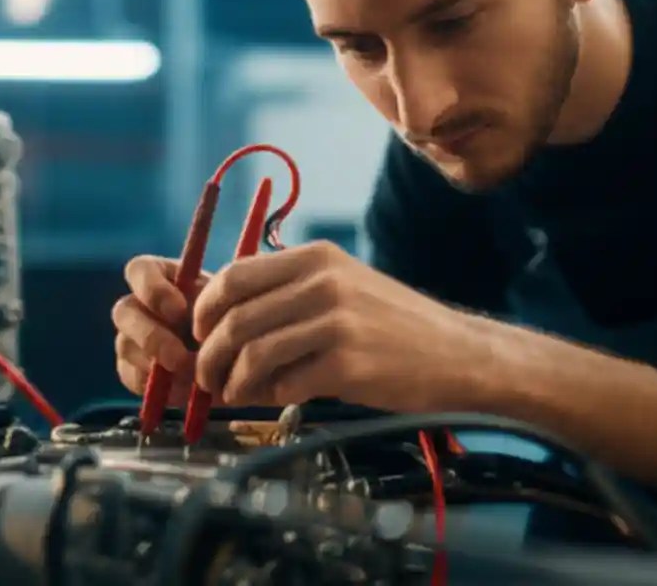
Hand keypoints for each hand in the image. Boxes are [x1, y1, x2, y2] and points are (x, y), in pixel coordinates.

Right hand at [111, 255, 218, 405]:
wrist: (238, 353)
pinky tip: (184, 389)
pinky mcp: (132, 369)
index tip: (180, 310)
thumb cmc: (231, 316)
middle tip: (180, 357)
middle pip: (123, 311)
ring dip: (156, 364)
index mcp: (160, 276)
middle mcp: (139, 304)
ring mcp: (131, 337)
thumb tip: (200, 306)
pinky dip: (156, 386)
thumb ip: (210, 299)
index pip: (138, 270)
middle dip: (151, 336)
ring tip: (192, 377)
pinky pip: (131, 377)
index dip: (152, 289)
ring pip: (125, 346)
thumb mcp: (227, 301)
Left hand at [191, 241, 490, 411]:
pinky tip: (278, 398)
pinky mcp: (348, 364)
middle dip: (210, 353)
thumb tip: (221, 319)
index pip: (235, 276)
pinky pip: (287, 383)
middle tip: (207, 376)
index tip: (201, 333)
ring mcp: (337, 322)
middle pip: (237, 317)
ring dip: (234, 380)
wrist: (455, 354)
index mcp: (316, 257)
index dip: (205, 308)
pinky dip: (272, 396)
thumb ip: (288, 292)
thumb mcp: (342, 285)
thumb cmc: (392, 325)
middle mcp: (324, 283)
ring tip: (234, 393)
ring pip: (254, 352)